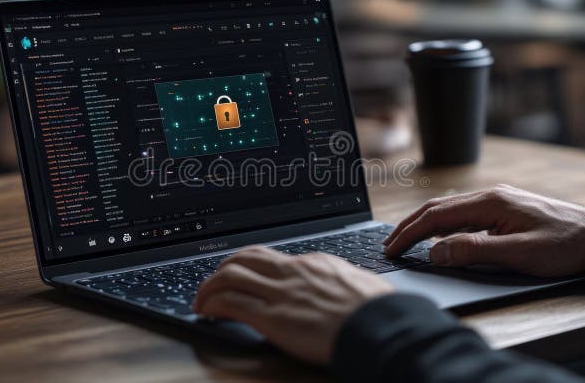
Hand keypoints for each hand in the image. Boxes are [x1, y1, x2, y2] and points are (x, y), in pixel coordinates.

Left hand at [193, 246, 392, 364]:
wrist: (382, 325)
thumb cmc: (379, 310)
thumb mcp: (359, 284)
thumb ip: (340, 282)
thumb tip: (339, 286)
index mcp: (315, 263)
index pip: (274, 257)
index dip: (253, 267)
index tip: (246, 277)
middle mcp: (294, 271)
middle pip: (246, 257)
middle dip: (224, 268)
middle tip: (214, 282)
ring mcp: (282, 293)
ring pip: (230, 275)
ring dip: (209, 286)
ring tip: (202, 300)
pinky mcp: (273, 318)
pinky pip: (231, 303)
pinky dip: (213, 304)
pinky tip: (208, 312)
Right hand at [383, 184, 584, 276]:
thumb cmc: (565, 245)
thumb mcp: (519, 254)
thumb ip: (474, 251)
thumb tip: (436, 252)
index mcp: (489, 203)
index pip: (436, 216)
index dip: (409, 233)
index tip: (391, 248)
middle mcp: (490, 196)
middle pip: (437, 208)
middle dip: (409, 226)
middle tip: (390, 245)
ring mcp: (497, 200)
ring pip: (449, 208)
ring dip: (424, 224)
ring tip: (406, 240)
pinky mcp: (504, 207)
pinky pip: (464, 213)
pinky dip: (443, 224)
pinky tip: (440, 236)